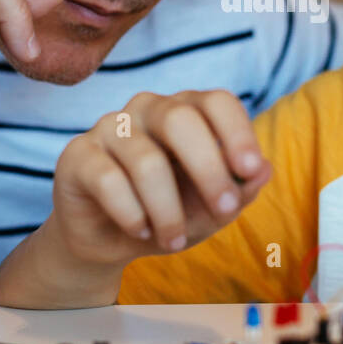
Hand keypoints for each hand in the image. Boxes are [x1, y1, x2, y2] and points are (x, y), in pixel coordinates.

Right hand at [51, 90, 271, 266]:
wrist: (107, 242)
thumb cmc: (166, 214)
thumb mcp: (210, 210)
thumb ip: (239, 191)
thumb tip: (264, 171)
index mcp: (186, 111)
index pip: (216, 101)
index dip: (237, 133)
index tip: (250, 171)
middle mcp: (147, 109)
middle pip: (181, 119)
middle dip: (209, 170)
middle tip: (224, 210)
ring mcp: (109, 127)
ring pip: (147, 162)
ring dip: (168, 211)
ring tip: (174, 240)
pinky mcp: (77, 154)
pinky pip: (109, 181)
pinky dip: (132, 215)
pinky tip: (139, 230)